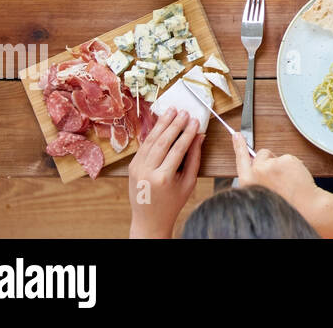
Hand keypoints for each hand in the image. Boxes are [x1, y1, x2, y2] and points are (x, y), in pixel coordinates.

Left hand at [128, 108, 203, 237]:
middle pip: (162, 141)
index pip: (178, 149)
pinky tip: (160, 124)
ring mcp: (137, 169)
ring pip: (150, 140)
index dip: (188, 133)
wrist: (149, 220)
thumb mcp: (188, 182)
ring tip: (171, 111)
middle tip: (184, 112)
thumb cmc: (172, 203)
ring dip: (162, 124)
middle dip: (174, 124)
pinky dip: (152, 133)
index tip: (195, 121)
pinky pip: (144, 146)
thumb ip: (194, 158)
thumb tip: (199, 136)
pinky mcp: (132, 167)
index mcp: (163, 178)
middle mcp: (147, 172)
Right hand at [229, 132, 324, 216]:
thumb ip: (258, 178)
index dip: (238, 146)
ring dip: (282, 164)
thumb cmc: (285, 202)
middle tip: (280, 172)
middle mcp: (256, 173)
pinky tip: (295, 177)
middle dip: (270, 159)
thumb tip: (259, 162)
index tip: (237, 135)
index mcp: (248, 182)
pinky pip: (288, 158)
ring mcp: (269, 166)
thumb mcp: (263, 191)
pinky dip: (293, 165)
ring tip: (288, 181)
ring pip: (276, 156)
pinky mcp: (284, 160)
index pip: (240, 159)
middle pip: (261, 154)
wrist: (304, 206)